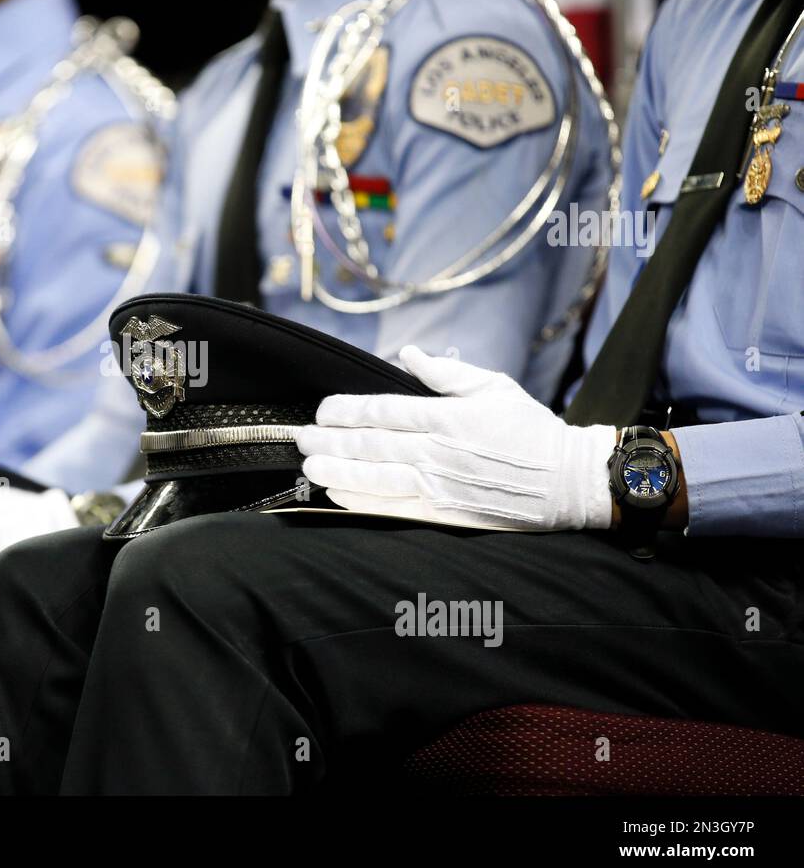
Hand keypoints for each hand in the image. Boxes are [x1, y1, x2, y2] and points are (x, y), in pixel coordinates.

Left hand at [296, 345, 616, 531]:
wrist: (568, 482)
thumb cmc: (530, 430)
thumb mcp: (494, 387)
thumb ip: (447, 372)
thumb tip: (409, 353)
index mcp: (447, 416)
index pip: (383, 411)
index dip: (346, 410)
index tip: (322, 410)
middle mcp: (438, 452)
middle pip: (370, 445)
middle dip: (328, 441)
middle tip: (300, 437)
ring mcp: (438, 486)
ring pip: (374, 478)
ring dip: (335, 471)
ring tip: (309, 465)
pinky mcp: (443, 514)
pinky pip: (392, 507)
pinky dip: (361, 501)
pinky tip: (337, 493)